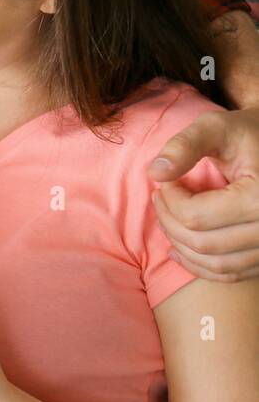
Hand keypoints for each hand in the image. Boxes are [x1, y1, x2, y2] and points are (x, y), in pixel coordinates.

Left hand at [149, 108, 258, 280]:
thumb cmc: (246, 134)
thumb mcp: (216, 127)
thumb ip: (184, 145)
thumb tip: (154, 173)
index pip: (195, 215)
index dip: (169, 199)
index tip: (165, 182)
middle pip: (203, 243)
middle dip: (170, 222)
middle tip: (160, 200)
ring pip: (215, 264)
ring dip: (181, 245)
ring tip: (168, 219)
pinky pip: (231, 274)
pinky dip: (200, 265)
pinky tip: (179, 248)